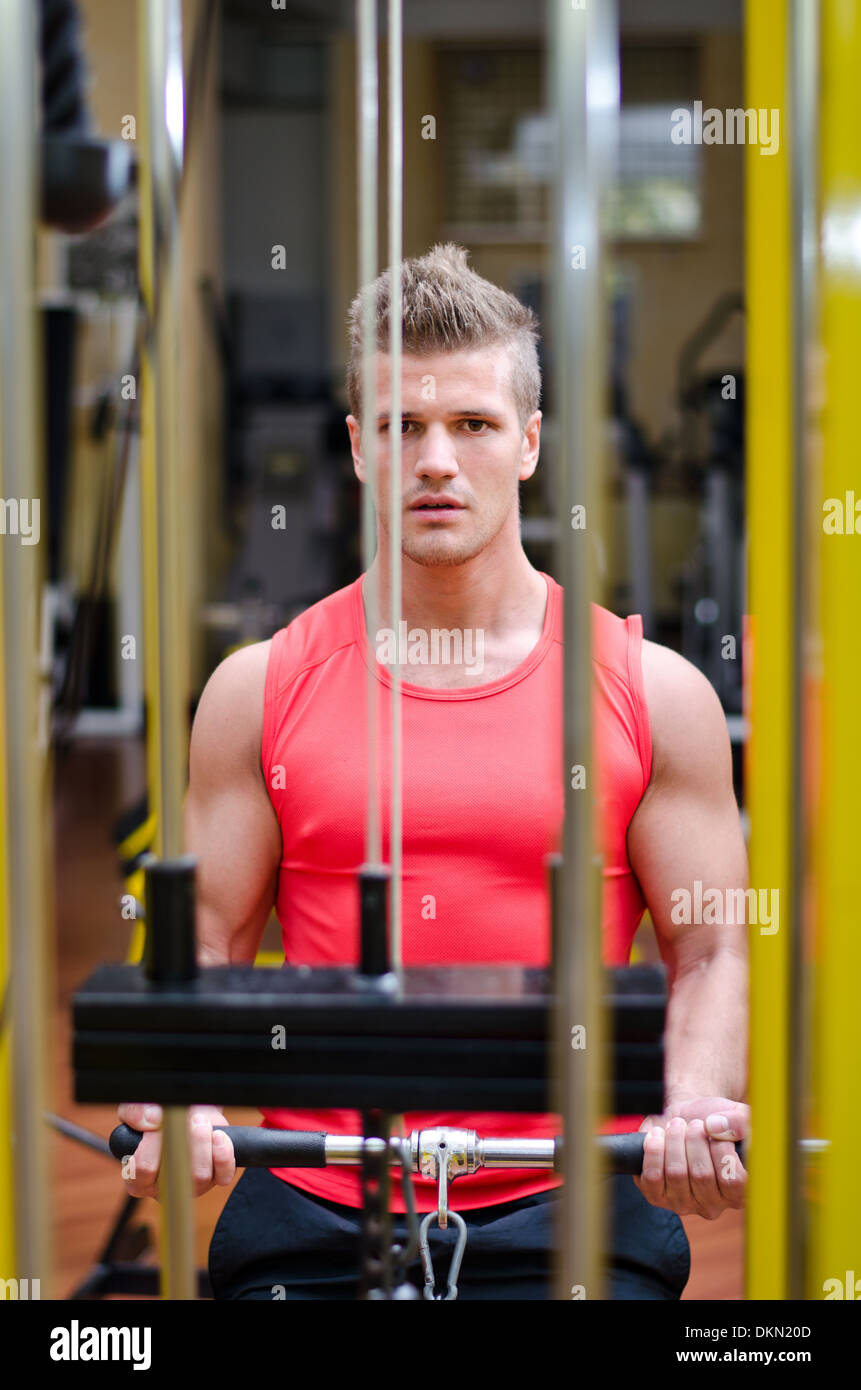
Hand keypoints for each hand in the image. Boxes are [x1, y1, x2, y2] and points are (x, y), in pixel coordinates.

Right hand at [115, 1102, 235, 1199]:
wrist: (188, 1107)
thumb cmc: (158, 1112)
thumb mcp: (138, 1106)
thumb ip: (135, 1113)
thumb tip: (151, 1122)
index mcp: (137, 1177)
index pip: (142, 1171)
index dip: (151, 1144)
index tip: (159, 1121)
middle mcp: (164, 1187)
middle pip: (174, 1178)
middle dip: (183, 1142)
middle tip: (187, 1120)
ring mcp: (191, 1184)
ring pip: (199, 1176)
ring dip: (202, 1143)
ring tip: (200, 1121)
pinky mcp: (216, 1177)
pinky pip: (223, 1175)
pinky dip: (223, 1155)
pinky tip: (218, 1135)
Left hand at [633, 1096, 749, 1218]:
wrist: (685, 1117)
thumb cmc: (714, 1123)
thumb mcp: (736, 1115)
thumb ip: (740, 1121)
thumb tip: (717, 1127)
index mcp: (737, 1192)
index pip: (733, 1179)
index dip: (722, 1149)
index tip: (715, 1130)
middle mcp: (712, 1204)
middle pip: (702, 1175)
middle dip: (695, 1139)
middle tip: (694, 1124)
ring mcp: (683, 1203)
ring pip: (676, 1174)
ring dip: (674, 1141)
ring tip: (677, 1126)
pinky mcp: (657, 1196)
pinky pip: (653, 1177)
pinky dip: (654, 1151)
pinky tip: (658, 1136)